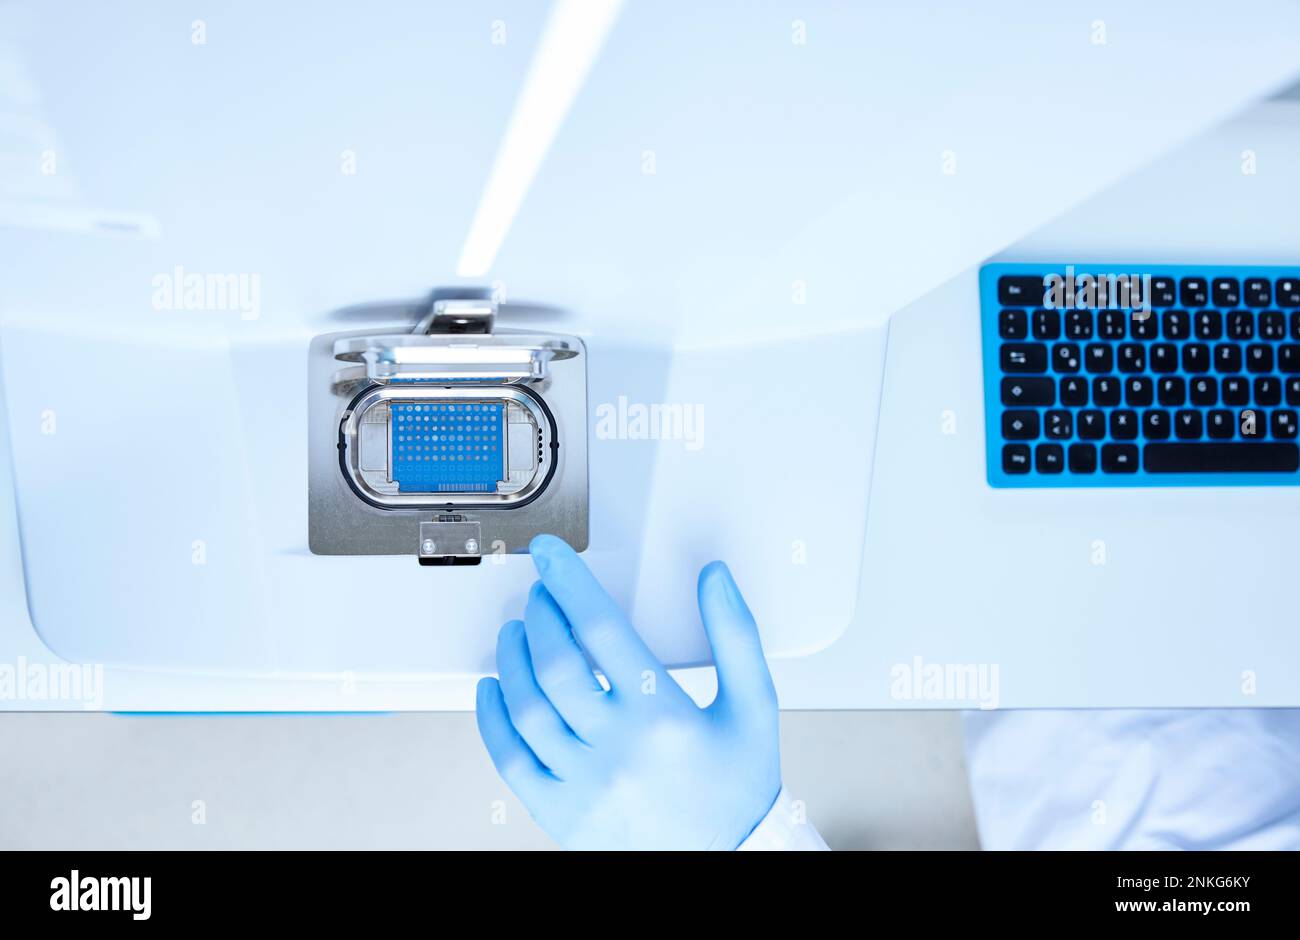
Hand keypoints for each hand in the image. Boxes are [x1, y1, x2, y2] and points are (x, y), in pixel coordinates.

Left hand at [476, 535, 781, 849]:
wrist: (729, 858)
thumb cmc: (738, 783)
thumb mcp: (755, 704)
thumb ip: (736, 634)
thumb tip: (713, 577)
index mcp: (664, 717)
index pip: (603, 630)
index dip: (570, 583)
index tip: (552, 557)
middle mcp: (618, 751)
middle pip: (556, 664)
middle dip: (541, 615)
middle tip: (541, 593)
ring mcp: (584, 786)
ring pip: (527, 708)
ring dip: (514, 658)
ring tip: (519, 632)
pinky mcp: (561, 814)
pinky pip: (510, 761)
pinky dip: (493, 719)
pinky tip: (496, 689)